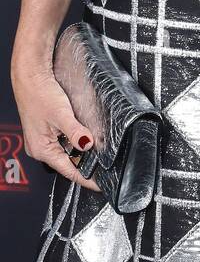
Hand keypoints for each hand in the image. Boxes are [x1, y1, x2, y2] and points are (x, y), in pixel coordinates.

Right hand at [11, 45, 100, 191]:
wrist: (30, 76)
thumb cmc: (40, 94)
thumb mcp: (61, 114)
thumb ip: (75, 131)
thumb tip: (87, 145)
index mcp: (43, 149)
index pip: (69, 171)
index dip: (87, 179)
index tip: (101, 185)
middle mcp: (41, 148)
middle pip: (68, 163)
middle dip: (86, 165)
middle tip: (106, 167)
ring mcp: (42, 140)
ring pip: (67, 152)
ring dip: (82, 152)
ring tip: (99, 152)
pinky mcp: (46, 132)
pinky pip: (63, 143)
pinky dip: (76, 142)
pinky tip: (86, 137)